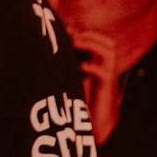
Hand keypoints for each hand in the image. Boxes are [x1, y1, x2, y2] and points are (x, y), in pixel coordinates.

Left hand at [69, 29, 122, 143]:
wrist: (92, 127)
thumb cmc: (79, 103)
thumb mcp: (69, 81)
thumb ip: (63, 67)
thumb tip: (46, 51)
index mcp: (97, 66)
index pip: (99, 42)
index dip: (84, 34)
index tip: (66, 29)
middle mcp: (104, 69)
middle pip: (108, 43)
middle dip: (90, 36)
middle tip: (71, 36)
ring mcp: (107, 79)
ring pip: (110, 52)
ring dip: (92, 45)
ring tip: (75, 43)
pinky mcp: (106, 91)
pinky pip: (105, 73)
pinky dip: (93, 67)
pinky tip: (81, 67)